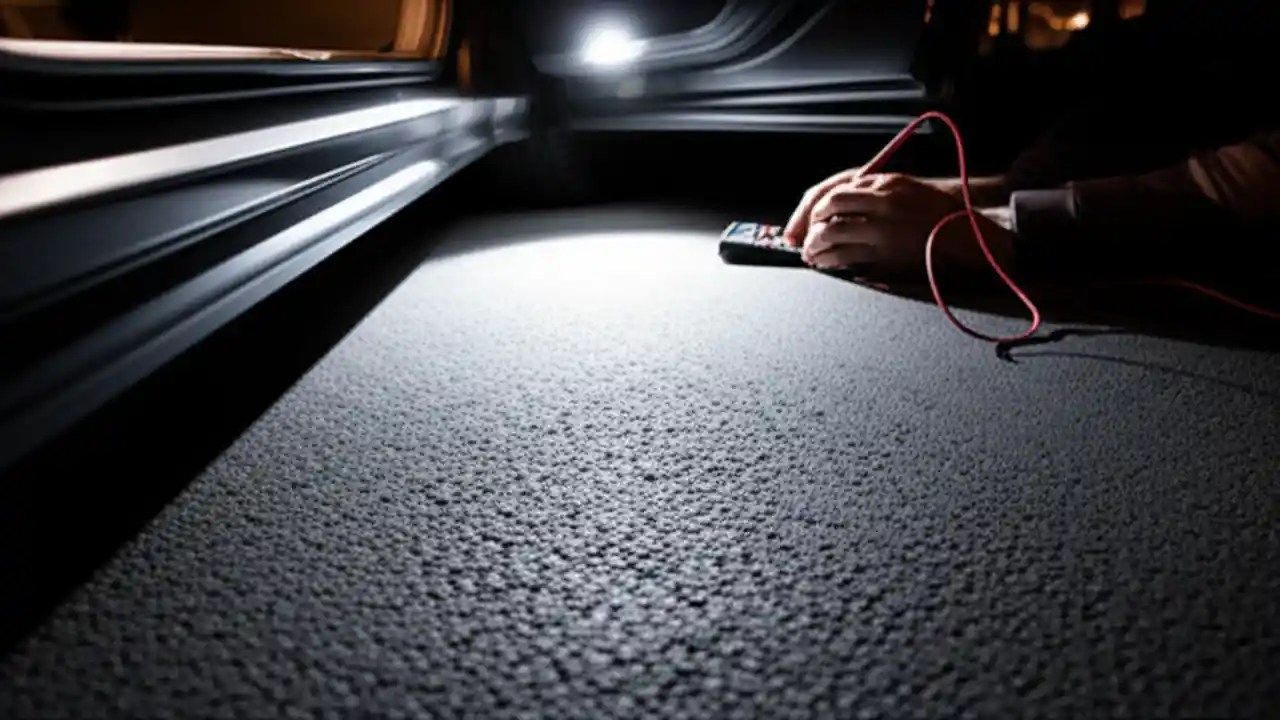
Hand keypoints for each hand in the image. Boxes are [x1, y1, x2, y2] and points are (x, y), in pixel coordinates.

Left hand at [783, 170, 1009, 247]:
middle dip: (807, 222)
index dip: (814, 204)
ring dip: (814, 244)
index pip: (837, 186)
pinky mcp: (886, 252)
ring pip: (832, 232)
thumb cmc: (942, 219)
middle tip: (799, 237)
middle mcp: (884, 199)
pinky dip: (827, 259)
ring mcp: (884, 226)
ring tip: (809, 253)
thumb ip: (876, 193)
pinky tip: (823, 263)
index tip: (804, 217)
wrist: (972, 241)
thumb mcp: (910, 192)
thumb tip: (839, 206)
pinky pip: (844, 255)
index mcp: (889, 180)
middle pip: (828, 205)